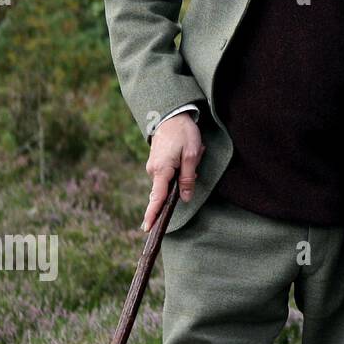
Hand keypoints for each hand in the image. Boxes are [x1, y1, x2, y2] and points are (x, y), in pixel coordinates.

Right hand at [142, 113, 203, 232]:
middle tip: (195, 156)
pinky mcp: (157, 163)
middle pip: (166, 190)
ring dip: (184, 171)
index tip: (148, 228)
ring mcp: (153, 167)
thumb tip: (185, 199)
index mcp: (161, 170)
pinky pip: (169, 173)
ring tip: (195, 151)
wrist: (172, 115)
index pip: (157, 198)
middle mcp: (153, 171)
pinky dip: (181, 167)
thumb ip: (188, 178)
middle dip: (183, 183)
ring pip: (170, 180)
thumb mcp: (192, 155)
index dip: (153, 214)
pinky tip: (189, 152)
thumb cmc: (184, 134)